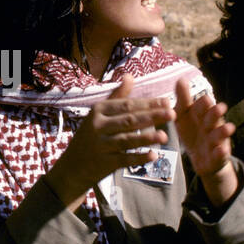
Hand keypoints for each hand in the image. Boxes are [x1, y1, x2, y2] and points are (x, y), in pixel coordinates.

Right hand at [47, 76, 174, 210]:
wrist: (71, 168)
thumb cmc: (90, 137)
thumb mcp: (98, 114)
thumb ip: (116, 96)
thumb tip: (130, 76)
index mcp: (98, 110)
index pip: (127, 105)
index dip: (148, 103)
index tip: (167, 101)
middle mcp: (97, 126)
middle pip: (129, 120)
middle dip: (152, 116)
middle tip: (172, 114)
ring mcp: (100, 145)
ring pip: (127, 140)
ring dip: (147, 137)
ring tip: (165, 136)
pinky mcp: (104, 163)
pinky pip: (124, 159)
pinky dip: (139, 158)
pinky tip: (153, 156)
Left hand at [175, 79, 238, 205]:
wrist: (200, 158)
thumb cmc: (192, 131)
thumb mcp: (184, 116)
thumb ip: (183, 99)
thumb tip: (181, 79)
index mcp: (201, 113)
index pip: (202, 105)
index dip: (203, 104)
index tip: (205, 99)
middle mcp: (210, 124)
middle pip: (213, 117)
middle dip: (216, 113)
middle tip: (220, 108)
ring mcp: (215, 140)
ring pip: (220, 134)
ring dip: (223, 131)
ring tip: (229, 128)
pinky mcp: (217, 156)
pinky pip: (220, 154)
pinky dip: (221, 152)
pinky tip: (221, 150)